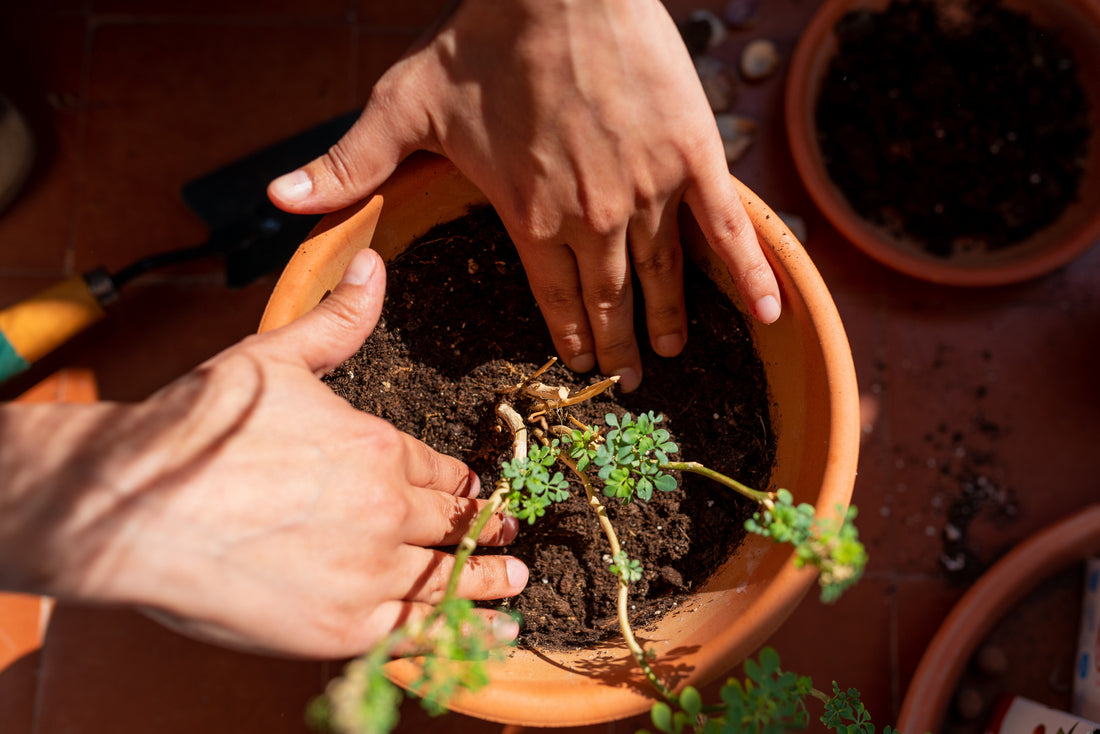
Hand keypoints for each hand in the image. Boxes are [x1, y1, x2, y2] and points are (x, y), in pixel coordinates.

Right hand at [0, 249, 526, 658]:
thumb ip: (335, 321)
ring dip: (489, 582)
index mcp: (378, 447)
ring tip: (515, 586)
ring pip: (448, 580)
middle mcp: (385, 511)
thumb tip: (371, 265)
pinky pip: (417, 634)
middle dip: (484, 528)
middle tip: (507, 534)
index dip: (461, 483)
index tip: (476, 493)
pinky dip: (458, 634)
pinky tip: (485, 634)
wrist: (127, 507)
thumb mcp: (271, 357)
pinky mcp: (341, 629)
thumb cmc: (194, 430)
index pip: (440, 471)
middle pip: (453, 524)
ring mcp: (368, 574)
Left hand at [268, 0, 780, 392]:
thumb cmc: (482, 44)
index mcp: (529, 218)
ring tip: (674, 351)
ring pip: (665, 276)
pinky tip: (771, 311)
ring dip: (671, 321)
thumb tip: (277, 204)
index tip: (578, 366)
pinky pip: (725, 230)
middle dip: (617, 346)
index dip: (568, 338)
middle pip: (610, 299)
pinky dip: (750, 273)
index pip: (554, 300)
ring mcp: (647, 192)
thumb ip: (347, 165)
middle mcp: (592, 221)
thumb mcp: (402, 106)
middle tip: (628, 379)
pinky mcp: (692, 158)